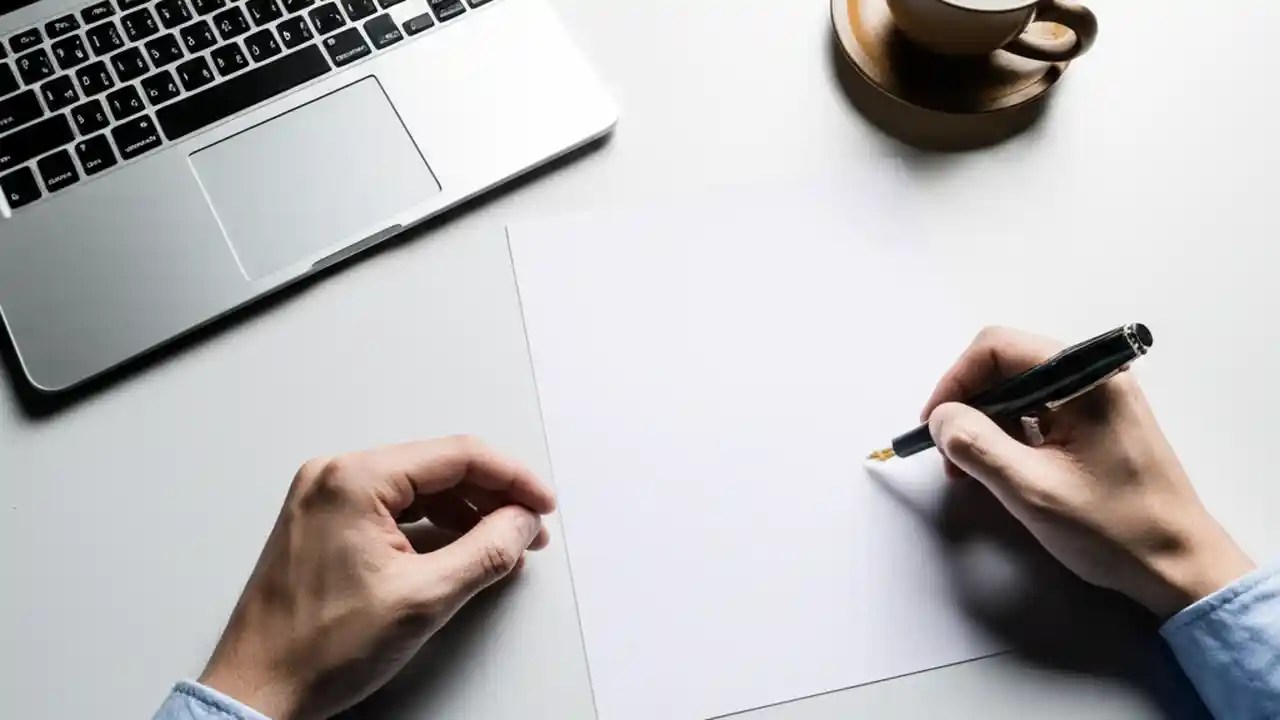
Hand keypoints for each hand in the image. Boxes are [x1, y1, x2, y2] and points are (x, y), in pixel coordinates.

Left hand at [199, 436, 556, 719]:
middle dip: (491, 497)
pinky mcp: (324, 522)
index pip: (456, 456)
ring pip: (417, 487)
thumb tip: (521, 523)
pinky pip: (393, 507)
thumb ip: (485, 552)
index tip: (541, 504)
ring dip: (465, 512)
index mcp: (354, 480)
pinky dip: (432, 525)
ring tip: (501, 544)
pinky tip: (459, 549)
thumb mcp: (423, 598)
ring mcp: (324, 498)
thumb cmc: (316, 649)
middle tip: (528, 529)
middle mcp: (334, 477)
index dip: (511, 479)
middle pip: (438, 467)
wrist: (257, 690)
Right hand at [923, 327, 1253, 618]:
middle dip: (968, 404)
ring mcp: (1100, 398)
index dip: (955, 382)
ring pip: (1020, 389)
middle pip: (1007, 365)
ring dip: (986, 422)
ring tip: (969, 469)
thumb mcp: (1031, 490)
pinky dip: (1010, 434)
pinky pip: (1040, 410)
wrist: (1178, 566)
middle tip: (946, 452)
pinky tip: (1000, 468)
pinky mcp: (1100, 422)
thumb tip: (940, 419)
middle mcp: (1096, 376)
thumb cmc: (1112, 529)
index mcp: (1086, 379)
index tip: (933, 425)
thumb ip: (977, 446)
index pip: (998, 348)